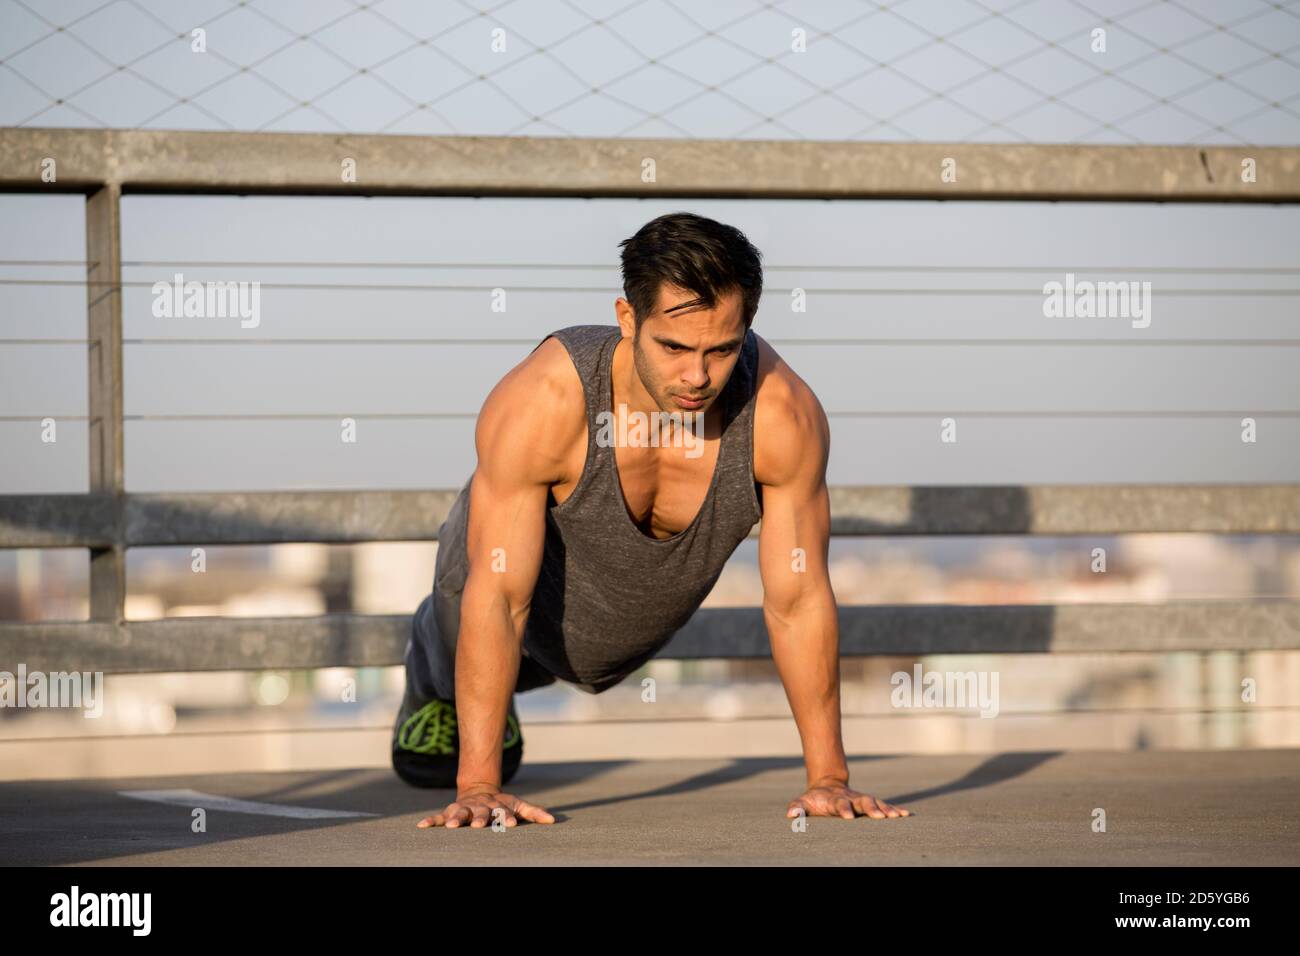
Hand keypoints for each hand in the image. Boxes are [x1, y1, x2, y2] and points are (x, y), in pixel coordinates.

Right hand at [417, 785, 554, 828]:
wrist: (479, 789)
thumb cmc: (501, 804)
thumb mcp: (518, 805)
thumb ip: (534, 812)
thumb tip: (553, 821)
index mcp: (496, 807)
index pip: (503, 812)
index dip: (507, 818)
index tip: (512, 824)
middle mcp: (480, 807)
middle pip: (480, 813)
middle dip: (479, 818)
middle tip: (479, 825)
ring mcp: (465, 808)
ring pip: (460, 813)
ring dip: (456, 819)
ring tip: (452, 827)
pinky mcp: (451, 812)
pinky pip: (439, 816)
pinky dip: (431, 820)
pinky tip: (422, 826)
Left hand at [787, 781, 911, 820]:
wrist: (827, 785)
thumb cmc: (815, 799)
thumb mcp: (803, 802)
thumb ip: (797, 808)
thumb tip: (790, 815)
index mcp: (836, 800)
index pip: (840, 804)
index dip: (844, 809)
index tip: (848, 816)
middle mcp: (852, 799)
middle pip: (863, 802)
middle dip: (871, 808)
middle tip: (879, 816)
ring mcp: (863, 800)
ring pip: (877, 803)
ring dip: (886, 809)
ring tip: (897, 816)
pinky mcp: (871, 803)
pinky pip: (885, 807)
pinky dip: (895, 810)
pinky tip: (906, 815)